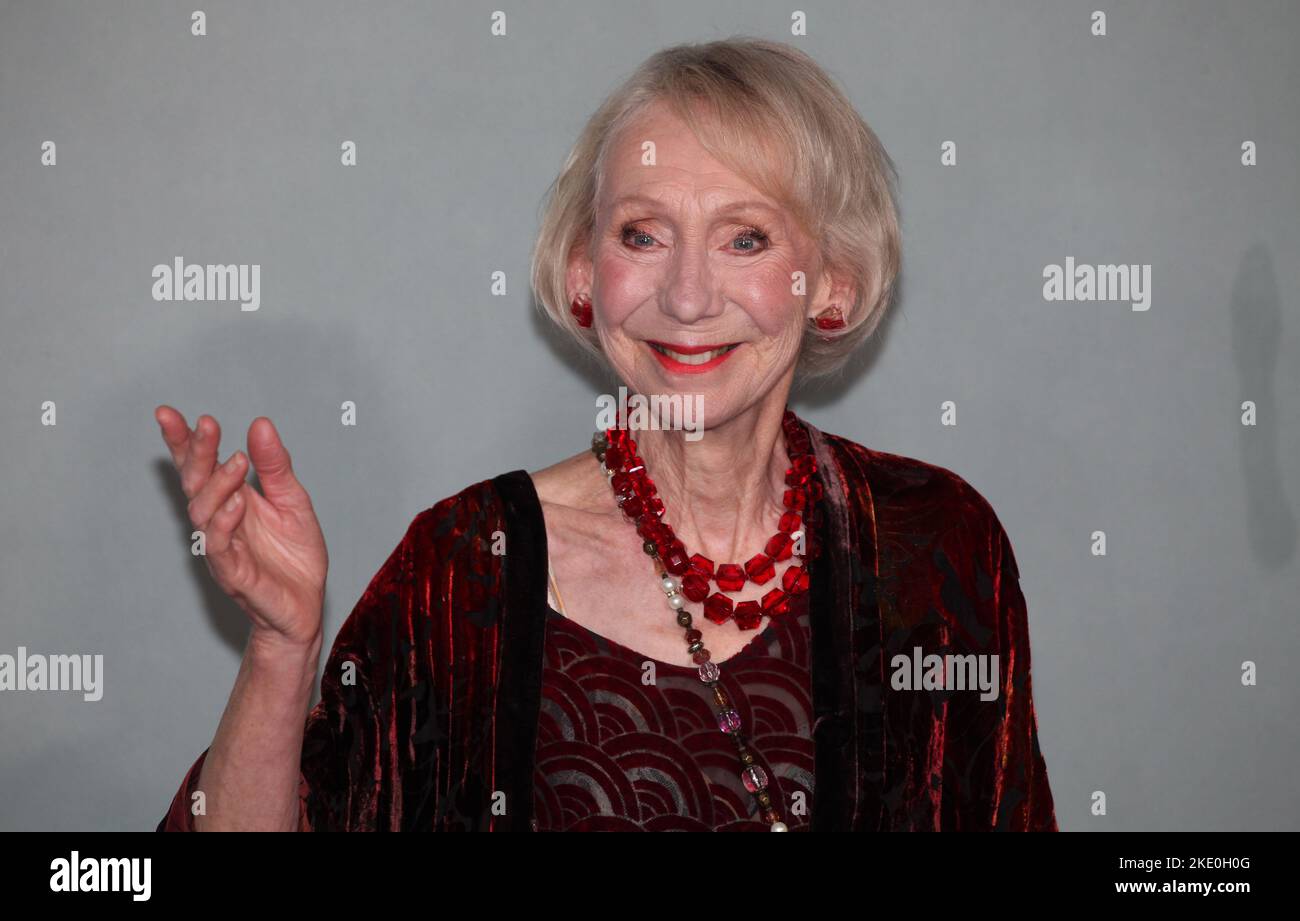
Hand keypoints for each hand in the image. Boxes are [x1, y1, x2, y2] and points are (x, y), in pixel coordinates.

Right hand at [157, 406, 327, 650]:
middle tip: (206, 424)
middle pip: (195, 483)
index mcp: (231, 500)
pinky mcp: (233, 573)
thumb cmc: (294, 555)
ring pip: (203, 512)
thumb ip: (276, 466)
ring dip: (217, 484)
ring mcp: (222, 547)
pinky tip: (238, 502)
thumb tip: (260, 423)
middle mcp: (219, 521)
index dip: (183, 441)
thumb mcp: (293, 500)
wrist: (307, 604)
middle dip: (196, 452)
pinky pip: (219, 546)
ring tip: (237, 461)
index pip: (200, 466)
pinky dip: (226, 522)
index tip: (167, 413)